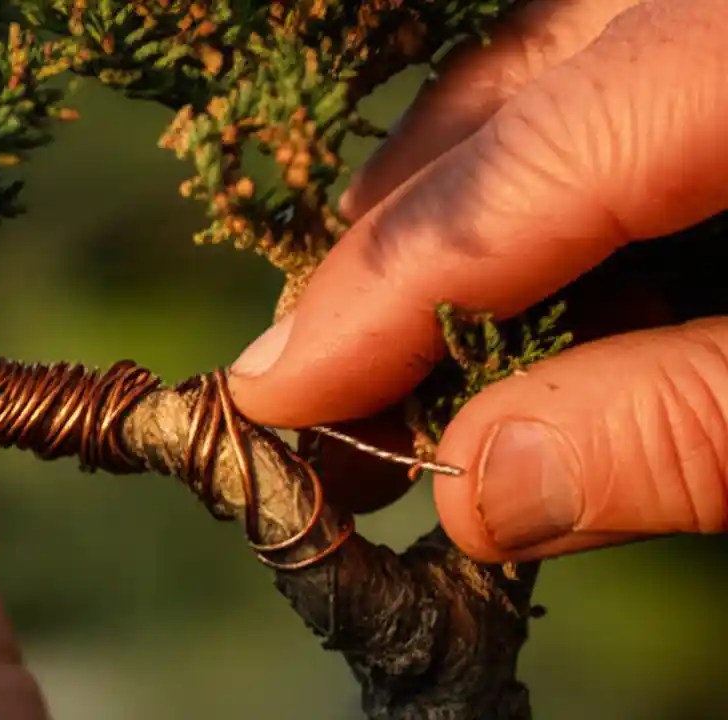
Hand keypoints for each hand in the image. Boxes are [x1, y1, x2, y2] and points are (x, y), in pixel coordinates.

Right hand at [229, 0, 727, 562]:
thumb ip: (681, 432)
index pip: (513, 178)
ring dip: (452, 187)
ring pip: (544, 55)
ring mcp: (717, 2)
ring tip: (393, 313)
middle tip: (322, 376)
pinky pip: (608, 44)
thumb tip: (480, 492)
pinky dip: (535, 141)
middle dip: (394, 240)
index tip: (272, 393)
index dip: (379, 296)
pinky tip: (516, 237)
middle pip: (506, 95)